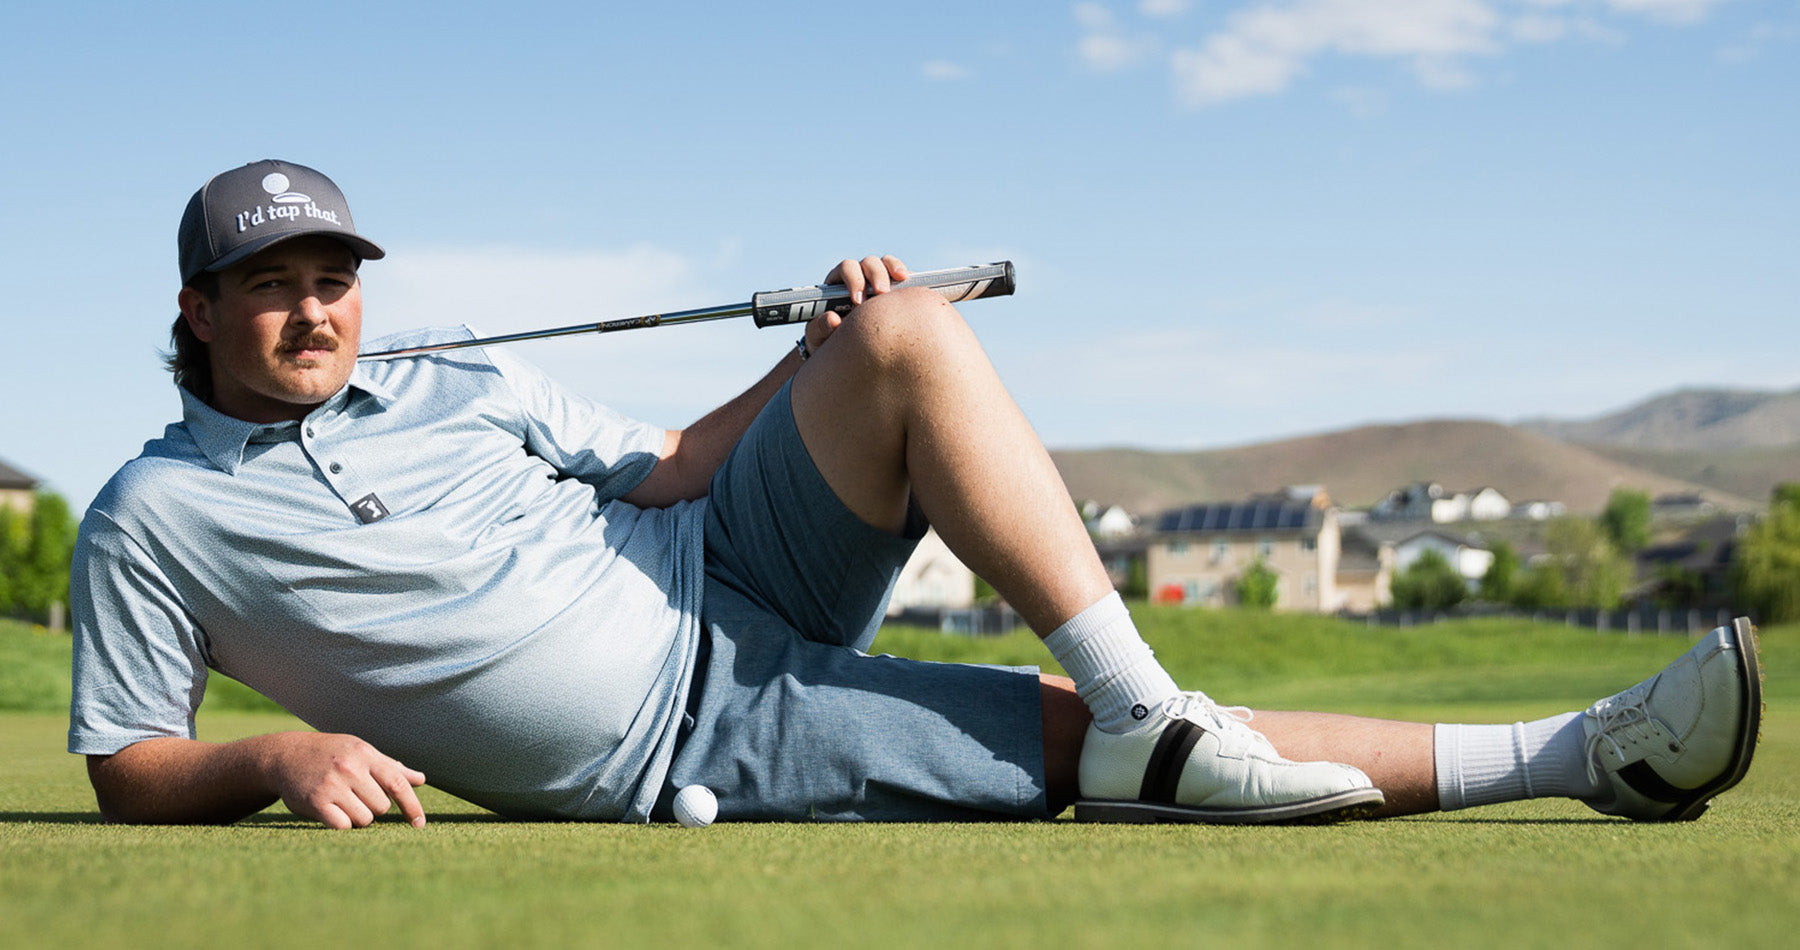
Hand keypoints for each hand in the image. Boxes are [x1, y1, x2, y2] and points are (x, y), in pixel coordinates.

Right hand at [263, 732, 427, 829]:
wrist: (286, 755)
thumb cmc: (331, 754)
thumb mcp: (360, 752)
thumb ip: (390, 767)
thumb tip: (421, 779)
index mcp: (366, 755)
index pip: (397, 784)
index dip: (412, 806)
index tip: (420, 824)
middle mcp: (350, 768)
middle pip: (381, 807)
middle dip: (373, 807)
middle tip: (355, 795)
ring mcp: (332, 785)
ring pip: (364, 819)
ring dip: (357, 816)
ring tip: (342, 801)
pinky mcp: (316, 802)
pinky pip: (343, 826)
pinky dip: (341, 823)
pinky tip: (331, 811)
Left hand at [807, 255, 909, 352]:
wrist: (850, 351)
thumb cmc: (829, 342)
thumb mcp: (820, 338)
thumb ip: (819, 329)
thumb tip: (831, 319)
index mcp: (838, 283)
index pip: (847, 269)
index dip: (853, 280)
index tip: (859, 301)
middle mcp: (859, 276)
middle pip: (867, 263)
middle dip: (875, 275)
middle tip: (881, 294)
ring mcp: (879, 279)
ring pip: (886, 263)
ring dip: (892, 270)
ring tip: (899, 284)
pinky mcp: (897, 287)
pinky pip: (903, 274)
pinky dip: (907, 275)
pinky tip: (912, 284)